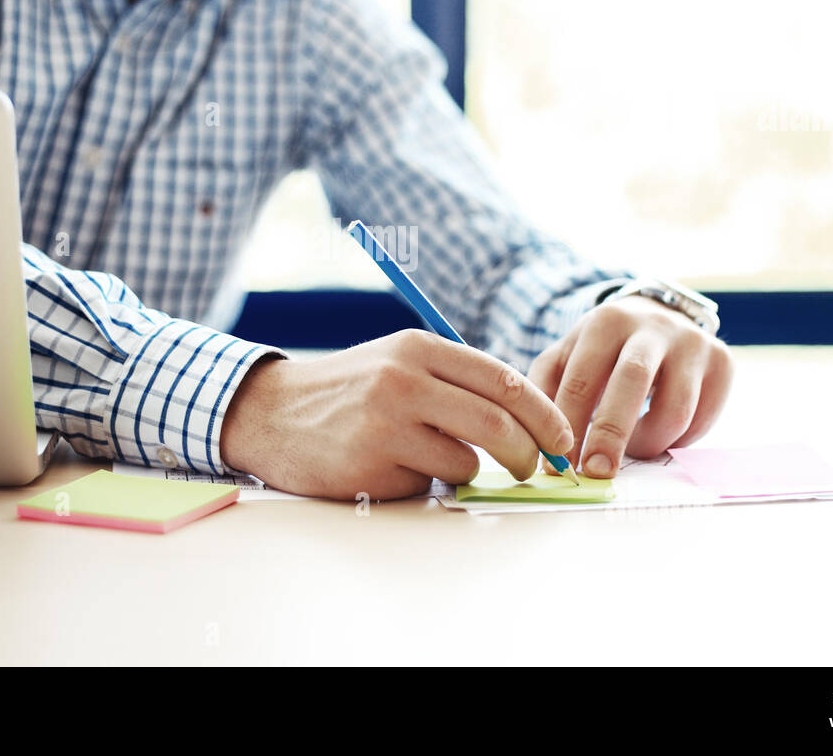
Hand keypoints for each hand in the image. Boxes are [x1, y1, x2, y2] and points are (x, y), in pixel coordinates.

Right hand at [221, 329, 573, 499]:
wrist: (271, 412)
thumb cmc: (348, 390)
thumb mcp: (398, 361)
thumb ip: (456, 380)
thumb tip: (529, 419)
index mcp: (418, 347)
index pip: (504, 380)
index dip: (544, 414)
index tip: (561, 439)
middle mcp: (403, 380)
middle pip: (497, 424)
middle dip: (528, 454)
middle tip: (535, 467)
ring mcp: (385, 424)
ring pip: (466, 462)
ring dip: (463, 470)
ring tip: (427, 457)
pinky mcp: (369, 466)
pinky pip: (425, 485)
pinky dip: (421, 483)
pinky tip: (388, 467)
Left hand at [528, 296, 733, 478]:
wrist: (658, 315)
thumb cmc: (604, 347)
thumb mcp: (568, 353)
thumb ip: (546, 389)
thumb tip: (538, 443)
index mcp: (606, 322)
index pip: (581, 379)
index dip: (568, 426)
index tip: (558, 464)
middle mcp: (652, 327)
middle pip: (631, 383)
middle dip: (610, 434)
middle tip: (596, 472)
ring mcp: (692, 344)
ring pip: (674, 409)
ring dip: (648, 442)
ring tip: (632, 447)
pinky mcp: (723, 362)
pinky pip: (702, 419)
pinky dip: (679, 439)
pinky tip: (662, 433)